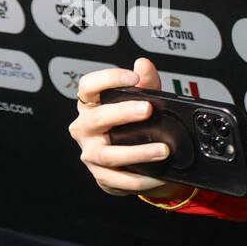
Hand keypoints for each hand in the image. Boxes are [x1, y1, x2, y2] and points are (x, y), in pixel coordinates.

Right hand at [67, 56, 186, 199]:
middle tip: (147, 110)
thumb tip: (144, 65)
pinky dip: (141, 179)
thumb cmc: (130, 126)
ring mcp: (90, 153)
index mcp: (90, 106)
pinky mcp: (101, 176)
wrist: (129, 162)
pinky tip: (160, 176)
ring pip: (109, 154)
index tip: (132, 76)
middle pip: (97, 119)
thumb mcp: (140, 102)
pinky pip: (120, 180)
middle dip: (122, 113)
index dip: (108, 79)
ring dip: (138, 152)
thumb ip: (145, 84)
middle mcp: (84, 129)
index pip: (88, 87)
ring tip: (162, 150)